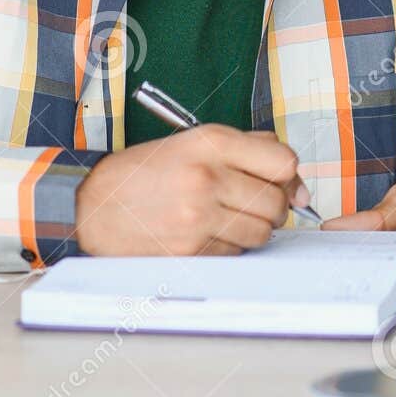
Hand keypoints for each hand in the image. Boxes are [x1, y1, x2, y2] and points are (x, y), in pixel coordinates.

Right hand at [74, 125, 311, 255]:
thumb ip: (250, 152)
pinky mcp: (191, 249)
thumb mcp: (194, 143)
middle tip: (249, 203)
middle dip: (272, 206)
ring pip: (262, 233)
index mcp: (211, 143)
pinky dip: (229, 247)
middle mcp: (207, 177)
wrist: (97, 205)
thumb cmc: (148, 173)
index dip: (287, 174)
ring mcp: (198, 216)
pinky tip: (206, 234)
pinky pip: (236, 253)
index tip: (277, 180)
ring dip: (253, 229)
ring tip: (225, 219)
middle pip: (277, 202)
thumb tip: (299, 185)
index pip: (284, 161)